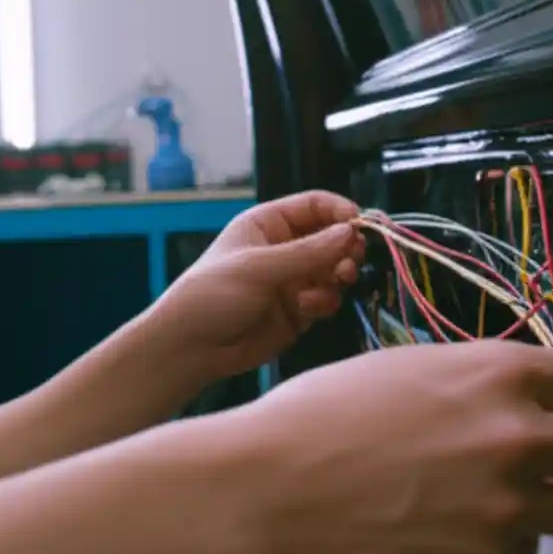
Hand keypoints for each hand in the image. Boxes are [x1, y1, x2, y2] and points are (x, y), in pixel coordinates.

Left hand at [150, 191, 364, 376]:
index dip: (340, 212)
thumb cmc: (212, 294)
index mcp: (268, 224)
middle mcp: (284, 248)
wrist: (191, 348)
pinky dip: (325, 302)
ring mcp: (293, 280)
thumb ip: (308, 252)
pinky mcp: (300, 310)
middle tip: (351, 261)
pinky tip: (306, 308)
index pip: (314, 206)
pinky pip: (327, 299)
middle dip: (346, 247)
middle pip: (332, 237)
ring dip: (338, 275)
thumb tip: (350, 232)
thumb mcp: (259, 267)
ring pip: (335, 270)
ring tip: (336, 282)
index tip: (360, 224)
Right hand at [238, 341, 552, 553]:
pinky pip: (523, 553)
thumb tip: (517, 399)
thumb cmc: (317, 420)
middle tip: (545, 465)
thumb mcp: (405, 369)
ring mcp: (509, 508)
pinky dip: (496, 545)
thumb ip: (476, 382)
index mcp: (499, 374)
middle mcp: (520, 438)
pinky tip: (443, 534)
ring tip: (498, 505)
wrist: (264, 496)